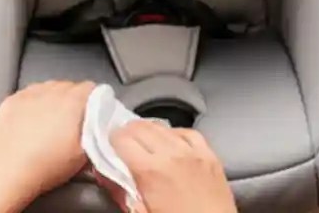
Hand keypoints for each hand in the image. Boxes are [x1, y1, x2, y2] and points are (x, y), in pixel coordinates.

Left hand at [0, 80, 95, 212]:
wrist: (7, 171)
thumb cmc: (45, 166)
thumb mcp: (83, 156)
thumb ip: (95, 135)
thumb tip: (97, 129)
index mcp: (73, 101)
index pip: (91, 88)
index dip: (94, 101)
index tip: (92, 114)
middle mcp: (51, 91)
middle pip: (68, 87)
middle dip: (72, 101)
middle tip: (70, 123)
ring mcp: (28, 94)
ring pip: (46, 89)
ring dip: (51, 101)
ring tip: (48, 124)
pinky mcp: (10, 101)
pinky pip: (26, 97)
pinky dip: (30, 106)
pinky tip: (28, 123)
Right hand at [108, 121, 236, 212]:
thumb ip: (122, 192)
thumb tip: (108, 175)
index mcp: (150, 171)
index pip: (121, 139)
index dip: (111, 141)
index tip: (109, 147)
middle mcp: (171, 155)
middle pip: (140, 127)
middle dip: (127, 133)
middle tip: (122, 144)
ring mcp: (193, 153)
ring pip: (163, 127)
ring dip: (149, 131)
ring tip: (143, 143)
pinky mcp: (210, 156)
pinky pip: (188, 132)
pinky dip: (175, 134)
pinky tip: (171, 143)